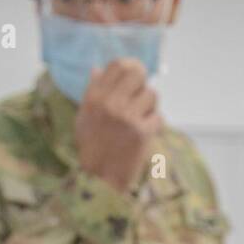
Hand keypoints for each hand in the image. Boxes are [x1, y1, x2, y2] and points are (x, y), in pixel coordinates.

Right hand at [74, 58, 161, 191]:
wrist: (100, 178)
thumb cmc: (92, 147)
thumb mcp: (84, 116)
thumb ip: (92, 91)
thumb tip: (98, 68)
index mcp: (95, 97)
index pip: (118, 65)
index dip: (131, 67)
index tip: (134, 77)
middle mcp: (110, 104)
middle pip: (138, 73)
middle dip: (143, 83)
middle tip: (141, 96)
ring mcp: (127, 117)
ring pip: (152, 95)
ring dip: (150, 107)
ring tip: (140, 120)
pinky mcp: (142, 132)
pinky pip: (159, 117)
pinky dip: (155, 125)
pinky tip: (145, 134)